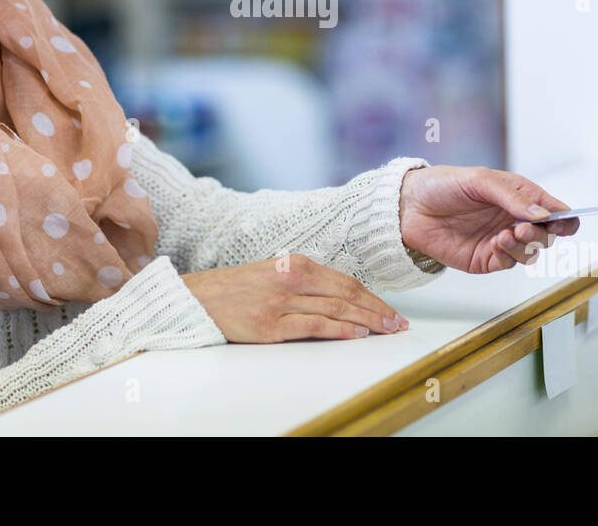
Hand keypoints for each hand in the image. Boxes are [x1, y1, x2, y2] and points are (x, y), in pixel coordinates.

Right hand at [179, 255, 408, 342]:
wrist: (198, 298)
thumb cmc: (238, 288)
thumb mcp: (275, 273)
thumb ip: (307, 282)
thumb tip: (343, 298)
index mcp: (296, 263)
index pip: (346, 281)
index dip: (373, 297)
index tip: (391, 310)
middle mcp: (292, 279)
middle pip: (347, 294)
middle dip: (378, 310)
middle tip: (399, 323)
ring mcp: (281, 302)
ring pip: (336, 309)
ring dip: (367, 321)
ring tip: (387, 331)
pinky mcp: (271, 325)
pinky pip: (314, 326)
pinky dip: (339, 330)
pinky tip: (356, 334)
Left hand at [398, 165, 579, 273]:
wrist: (409, 206)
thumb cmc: (443, 185)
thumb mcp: (480, 180)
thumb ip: (512, 197)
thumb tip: (542, 214)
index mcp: (518, 197)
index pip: (553, 210)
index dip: (565, 218)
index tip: (564, 220)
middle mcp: (513, 220)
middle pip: (547, 235)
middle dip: (543, 233)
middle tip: (524, 227)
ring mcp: (501, 241)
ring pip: (532, 252)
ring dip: (526, 245)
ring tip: (507, 234)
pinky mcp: (485, 259)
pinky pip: (508, 262)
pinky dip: (509, 255)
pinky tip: (497, 243)